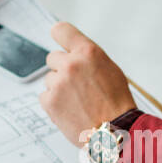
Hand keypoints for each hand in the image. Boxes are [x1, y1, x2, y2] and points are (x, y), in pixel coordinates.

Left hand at [41, 21, 134, 146]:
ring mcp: (58, 83)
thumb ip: (89, 58)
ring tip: (77, 101)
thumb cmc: (117, 104)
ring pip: (49, 79)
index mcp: (88, 52)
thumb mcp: (110, 69)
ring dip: (59, 88)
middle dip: (62, 68)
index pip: (62, 30)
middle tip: (77, 84)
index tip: (58, 38)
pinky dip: (54, 103)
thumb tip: (74, 54)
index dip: (59, 35)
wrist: (114, 132)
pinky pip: (45, 96)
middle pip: (52, 57)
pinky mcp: (49, 101)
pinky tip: (70, 110)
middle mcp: (71, 65)